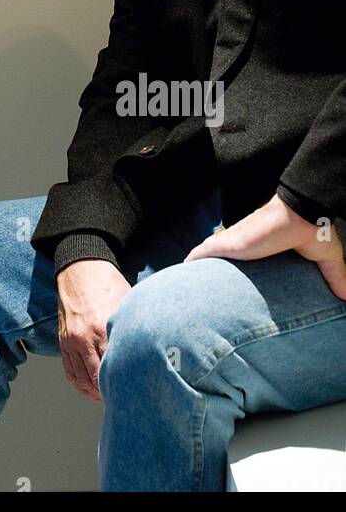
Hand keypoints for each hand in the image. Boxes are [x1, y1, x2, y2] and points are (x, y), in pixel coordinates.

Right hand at [55, 260, 132, 402]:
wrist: (80, 267)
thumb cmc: (107, 284)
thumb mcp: (127, 304)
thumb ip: (133, 329)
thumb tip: (153, 347)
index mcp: (103, 329)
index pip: (113, 369)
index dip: (123, 385)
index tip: (134, 394)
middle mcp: (85, 338)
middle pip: (96, 379)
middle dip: (109, 394)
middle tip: (123, 402)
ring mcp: (71, 340)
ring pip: (80, 379)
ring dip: (93, 392)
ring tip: (107, 399)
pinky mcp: (63, 339)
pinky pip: (69, 369)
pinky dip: (78, 382)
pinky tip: (89, 388)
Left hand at [183, 195, 345, 299]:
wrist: (302, 215)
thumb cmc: (313, 231)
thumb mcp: (326, 260)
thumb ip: (335, 279)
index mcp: (266, 251)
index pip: (248, 262)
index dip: (242, 275)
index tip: (235, 292)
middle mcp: (247, 247)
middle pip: (225, 261)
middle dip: (216, 276)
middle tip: (209, 296)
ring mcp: (234, 244)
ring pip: (209, 257)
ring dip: (200, 270)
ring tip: (190, 288)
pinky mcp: (226, 243)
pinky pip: (201, 252)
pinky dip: (191, 261)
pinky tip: (181, 272)